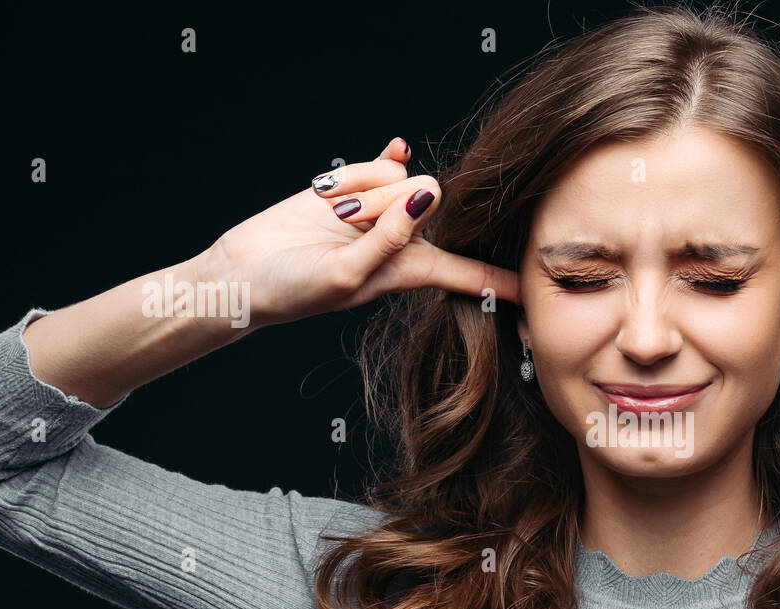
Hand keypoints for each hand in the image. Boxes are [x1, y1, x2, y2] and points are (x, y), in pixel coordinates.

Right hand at [191, 137, 521, 328]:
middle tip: (347, 225)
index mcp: (409, 272)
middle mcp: (403, 239)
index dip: (500, 279)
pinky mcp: (355, 185)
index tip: (535, 289)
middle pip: (431, 204)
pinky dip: (376, 161)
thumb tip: (428, 192)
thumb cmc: (296, 290)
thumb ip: (390, 237)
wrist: (243, 269)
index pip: (466, 274)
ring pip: (401, 179)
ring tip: (333, 214)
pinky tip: (391, 148)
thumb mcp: (349, 274)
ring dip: (365, 188)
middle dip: (391, 206)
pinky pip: (381, 163)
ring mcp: (380, 209)